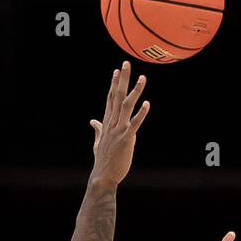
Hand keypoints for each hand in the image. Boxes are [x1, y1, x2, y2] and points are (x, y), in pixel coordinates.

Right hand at [89, 61, 149, 188]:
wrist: (103, 177)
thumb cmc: (102, 161)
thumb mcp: (98, 143)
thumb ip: (97, 130)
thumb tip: (92, 121)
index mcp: (107, 124)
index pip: (110, 99)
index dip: (114, 84)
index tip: (117, 70)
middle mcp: (112, 124)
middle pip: (117, 97)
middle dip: (122, 80)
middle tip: (126, 63)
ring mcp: (118, 131)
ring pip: (126, 106)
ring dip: (135, 91)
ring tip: (142, 77)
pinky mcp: (126, 140)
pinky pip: (134, 124)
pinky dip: (141, 114)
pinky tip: (147, 103)